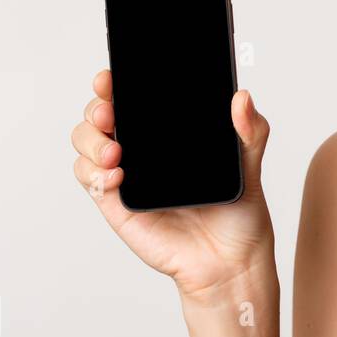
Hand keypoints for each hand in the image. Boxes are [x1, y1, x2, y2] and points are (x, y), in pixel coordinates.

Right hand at [71, 68, 276, 300]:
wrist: (231, 259)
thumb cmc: (238, 210)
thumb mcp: (249, 164)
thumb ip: (250, 130)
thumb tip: (242, 97)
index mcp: (167, 133)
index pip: (132, 98)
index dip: (114, 84)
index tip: (111, 77)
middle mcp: (141, 150)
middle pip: (99, 116)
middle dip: (96, 108)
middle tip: (110, 113)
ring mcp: (125, 176)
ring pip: (86, 144)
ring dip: (90, 141)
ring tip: (115, 153)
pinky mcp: (117, 205)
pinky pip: (90, 181)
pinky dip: (93, 175)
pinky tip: (115, 177)